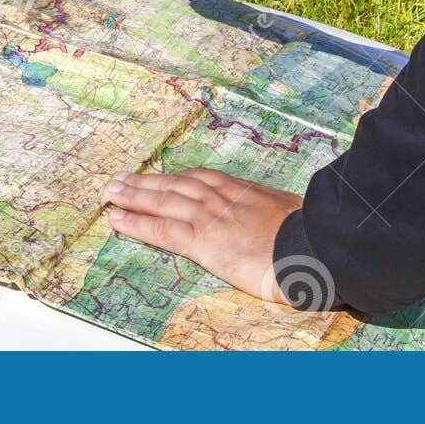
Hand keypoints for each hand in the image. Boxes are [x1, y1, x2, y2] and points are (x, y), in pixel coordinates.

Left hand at [104, 168, 302, 303]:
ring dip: (134, 195)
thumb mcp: (295, 214)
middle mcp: (222, 198)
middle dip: (148, 181)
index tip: (164, 176)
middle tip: (122, 178)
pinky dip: (137, 223)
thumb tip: (286, 217)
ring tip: (111, 191)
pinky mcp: (202, 240)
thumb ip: (279, 215)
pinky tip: (118, 220)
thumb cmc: (311, 236)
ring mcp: (210, 217)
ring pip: (163, 201)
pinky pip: (162, 230)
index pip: (204, 179)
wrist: (313, 247)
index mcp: (245, 191)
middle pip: (176, 184)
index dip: (179, 178)